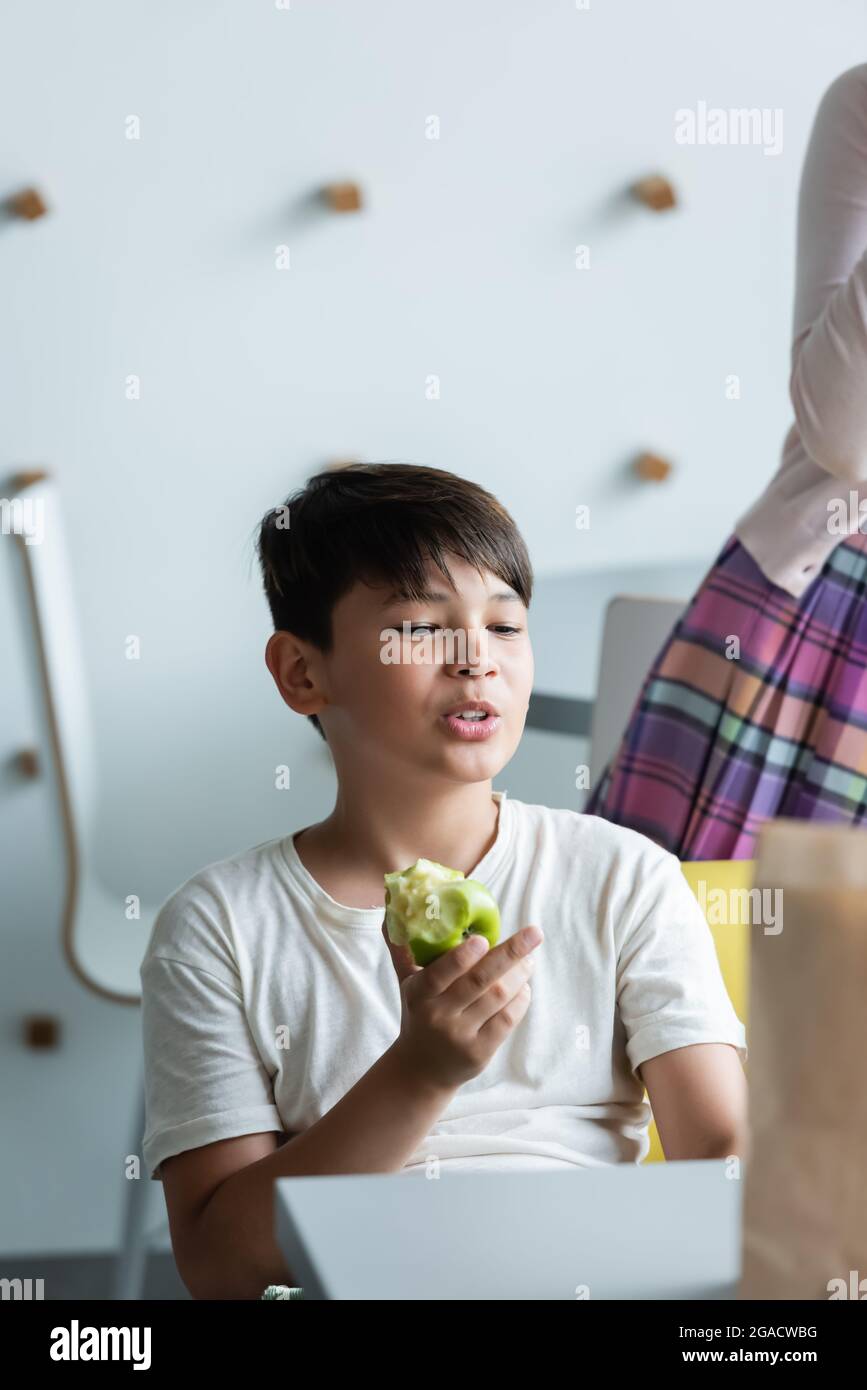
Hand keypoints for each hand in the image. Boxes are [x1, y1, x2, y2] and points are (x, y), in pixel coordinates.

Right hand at [382, 918, 542, 1091]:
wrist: (420, 1071)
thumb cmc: (418, 1013)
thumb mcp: (407, 984)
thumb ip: (402, 949)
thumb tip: (390, 908)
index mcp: (418, 994)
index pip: (439, 974)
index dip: (461, 958)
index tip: (482, 939)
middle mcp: (438, 1016)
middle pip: (479, 982)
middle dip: (510, 954)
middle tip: (533, 933)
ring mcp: (460, 1036)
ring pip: (498, 998)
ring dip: (520, 974)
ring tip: (529, 959)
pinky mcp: (479, 1052)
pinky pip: (507, 1020)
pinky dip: (521, 999)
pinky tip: (524, 986)